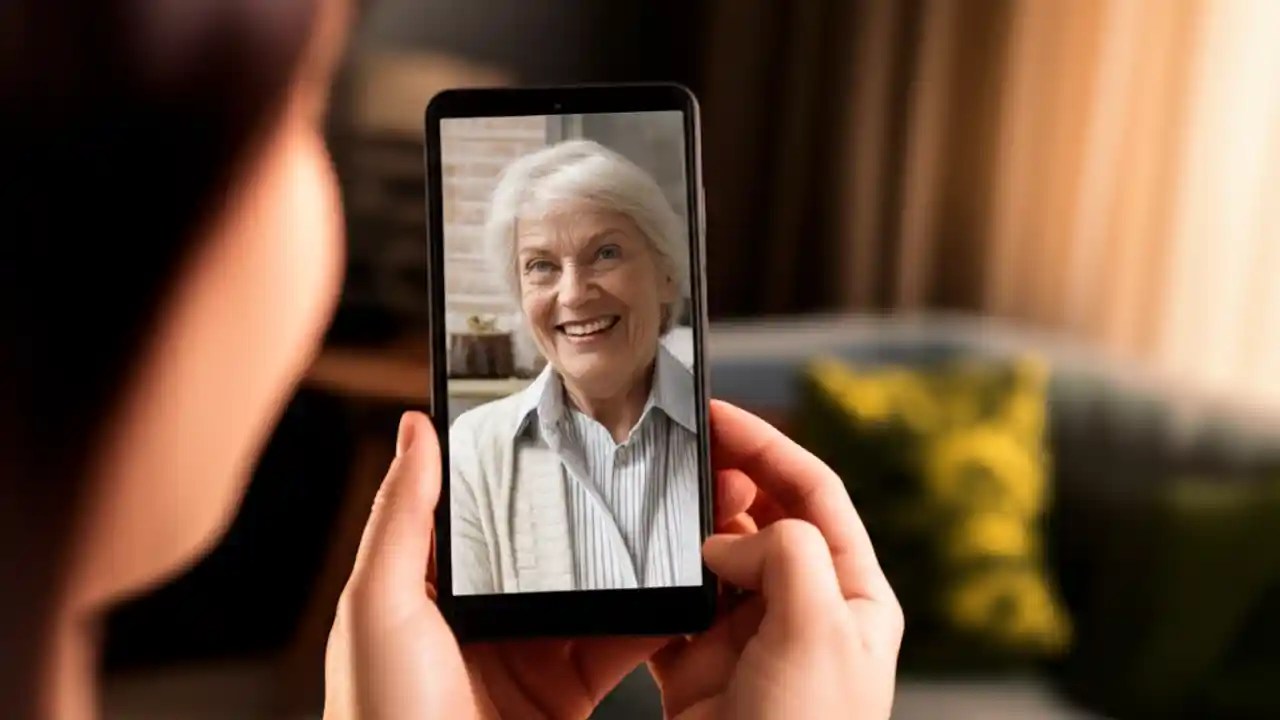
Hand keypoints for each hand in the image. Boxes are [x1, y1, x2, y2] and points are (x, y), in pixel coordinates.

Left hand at [324, 411, 758, 718]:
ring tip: (672, 528)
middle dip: (600, 520)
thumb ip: (402, 514)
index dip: (529, 477)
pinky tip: (675, 598)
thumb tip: (416, 428)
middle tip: (645, 479)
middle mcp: (488, 616)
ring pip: (598, 595)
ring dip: (637, 567)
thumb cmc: (379, 714)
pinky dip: (653, 625)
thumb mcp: (379, 602)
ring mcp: (532, 656)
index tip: (572, 435)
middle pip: (556, 551)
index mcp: (438, 586)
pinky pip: (620, 648)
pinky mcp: (568, 693)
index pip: (490, 513)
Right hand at [649, 401, 903, 719]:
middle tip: (681, 452)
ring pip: (711, 559)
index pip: (813, 493)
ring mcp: (749, 638)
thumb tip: (729, 538)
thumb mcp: (821, 632)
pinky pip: (672, 609)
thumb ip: (787, 556)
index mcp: (851, 594)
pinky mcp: (700, 666)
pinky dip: (654, 591)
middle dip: (723, 482)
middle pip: (759, 517)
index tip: (720, 413)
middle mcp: (802, 609)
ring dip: (685, 535)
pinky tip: (644, 577)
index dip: (769, 444)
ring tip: (660, 514)